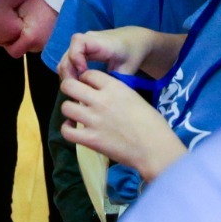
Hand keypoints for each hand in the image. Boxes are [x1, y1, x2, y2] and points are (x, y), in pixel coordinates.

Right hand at [0, 0, 27, 49]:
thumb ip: (26, 1)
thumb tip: (30, 4)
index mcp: (16, 30)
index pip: (31, 30)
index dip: (31, 21)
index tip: (29, 13)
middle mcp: (7, 40)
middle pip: (21, 37)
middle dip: (22, 28)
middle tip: (20, 16)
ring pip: (11, 39)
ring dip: (12, 31)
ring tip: (10, 18)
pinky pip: (2, 38)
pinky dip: (4, 31)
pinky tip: (2, 21)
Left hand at [6, 0, 56, 58]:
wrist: (58, 1)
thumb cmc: (38, 5)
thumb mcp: (20, 13)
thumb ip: (12, 25)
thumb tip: (6, 33)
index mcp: (30, 39)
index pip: (13, 52)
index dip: (8, 45)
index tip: (8, 36)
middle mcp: (39, 46)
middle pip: (23, 50)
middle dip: (19, 42)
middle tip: (20, 29)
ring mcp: (47, 45)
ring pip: (32, 48)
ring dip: (29, 41)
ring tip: (31, 27)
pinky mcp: (53, 42)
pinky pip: (40, 44)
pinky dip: (37, 39)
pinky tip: (38, 29)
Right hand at [58, 26, 176, 81]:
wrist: (135, 40)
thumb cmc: (132, 54)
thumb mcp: (127, 69)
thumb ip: (114, 81)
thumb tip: (99, 98)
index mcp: (101, 42)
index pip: (78, 42)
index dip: (76, 58)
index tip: (83, 73)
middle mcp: (87, 40)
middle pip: (67, 54)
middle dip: (68, 73)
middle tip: (77, 91)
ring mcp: (82, 44)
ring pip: (65, 59)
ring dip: (67, 75)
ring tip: (77, 90)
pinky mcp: (80, 50)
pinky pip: (69, 61)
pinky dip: (70, 73)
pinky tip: (79, 85)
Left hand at [59, 70, 187, 181]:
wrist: (155, 147)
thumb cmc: (151, 123)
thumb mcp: (134, 97)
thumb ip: (116, 92)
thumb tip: (103, 94)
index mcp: (114, 87)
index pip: (88, 74)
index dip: (85, 79)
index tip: (87, 87)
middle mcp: (101, 100)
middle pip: (69, 85)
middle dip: (70, 89)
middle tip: (75, 97)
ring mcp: (93, 120)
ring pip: (65, 107)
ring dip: (69, 110)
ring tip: (76, 115)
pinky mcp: (90, 139)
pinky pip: (66, 131)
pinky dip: (67, 129)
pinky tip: (74, 129)